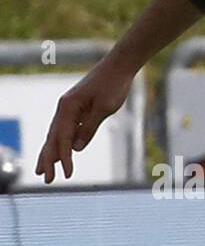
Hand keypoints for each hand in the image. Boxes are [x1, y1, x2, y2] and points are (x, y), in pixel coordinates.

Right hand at [37, 57, 135, 182]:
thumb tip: (75, 148)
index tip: (68, 176)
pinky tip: (60, 154)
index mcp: (68, 107)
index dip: (64, 158)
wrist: (118, 67)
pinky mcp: (77, 109)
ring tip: (45, 170)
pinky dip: (60, 143)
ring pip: (56, 135)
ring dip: (50, 153)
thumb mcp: (104, 109)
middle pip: (52, 138)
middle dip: (48, 160)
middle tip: (46, 179)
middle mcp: (64, 108)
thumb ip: (89, 128)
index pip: (63, 138)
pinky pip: (65, 130)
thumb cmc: (113, 86)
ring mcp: (69, 108)